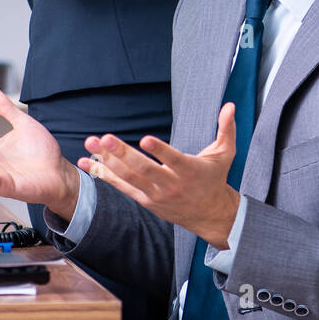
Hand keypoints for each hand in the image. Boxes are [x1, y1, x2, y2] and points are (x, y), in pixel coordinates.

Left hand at [80, 102, 241, 247]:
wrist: (209, 214)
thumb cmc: (215, 178)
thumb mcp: (225, 154)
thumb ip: (227, 128)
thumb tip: (230, 105)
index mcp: (190, 170)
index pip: (173, 160)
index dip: (160, 150)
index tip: (145, 139)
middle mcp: (170, 184)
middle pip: (144, 169)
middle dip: (122, 154)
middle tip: (105, 138)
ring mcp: (155, 194)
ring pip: (129, 177)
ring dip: (107, 161)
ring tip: (91, 144)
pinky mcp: (145, 200)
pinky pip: (122, 186)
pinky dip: (104, 174)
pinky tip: (88, 163)